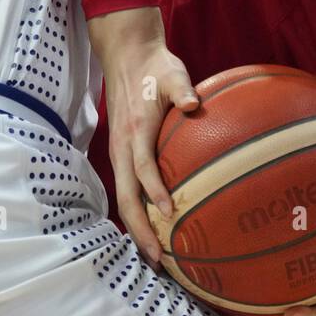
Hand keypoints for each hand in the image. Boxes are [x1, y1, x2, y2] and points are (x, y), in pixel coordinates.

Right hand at [90, 8, 199, 268]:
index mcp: (135, 130)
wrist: (127, 56)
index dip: (154, 189)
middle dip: (140, 229)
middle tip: (158, 258)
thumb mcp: (172, 72)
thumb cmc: (155, 67)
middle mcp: (123, 147)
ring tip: (155, 258)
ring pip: (125, 198)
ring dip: (137, 228)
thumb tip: (194, 103)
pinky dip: (138, 212)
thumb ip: (183, 89)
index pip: (142, 165)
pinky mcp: (124, 154)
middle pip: (127, 196)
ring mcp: (120, 153)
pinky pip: (128, 190)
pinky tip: (154, 230)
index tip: (170, 212)